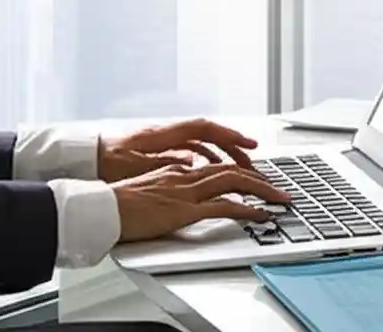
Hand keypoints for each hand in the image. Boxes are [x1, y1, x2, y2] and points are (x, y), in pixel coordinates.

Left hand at [97, 117, 259, 183]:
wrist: (85, 158)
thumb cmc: (105, 162)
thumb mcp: (137, 166)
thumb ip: (168, 163)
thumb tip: (193, 161)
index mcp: (162, 134)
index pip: (204, 128)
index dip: (229, 135)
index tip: (248, 145)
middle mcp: (165, 134)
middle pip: (207, 134)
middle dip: (231, 146)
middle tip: (251, 160)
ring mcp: (161, 141)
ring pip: (198, 143)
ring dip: (219, 153)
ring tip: (236, 168)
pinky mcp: (155, 150)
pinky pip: (187, 150)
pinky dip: (203, 158)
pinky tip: (208, 171)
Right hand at [111, 162, 290, 242]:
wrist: (102, 208)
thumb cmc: (117, 204)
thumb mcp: (146, 190)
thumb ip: (165, 186)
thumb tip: (177, 189)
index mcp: (174, 169)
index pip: (214, 166)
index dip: (238, 172)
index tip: (252, 179)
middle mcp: (184, 175)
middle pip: (231, 171)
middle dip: (259, 179)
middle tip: (278, 189)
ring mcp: (186, 191)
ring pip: (234, 182)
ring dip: (262, 190)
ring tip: (280, 199)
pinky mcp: (185, 209)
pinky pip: (224, 206)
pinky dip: (247, 209)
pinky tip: (261, 215)